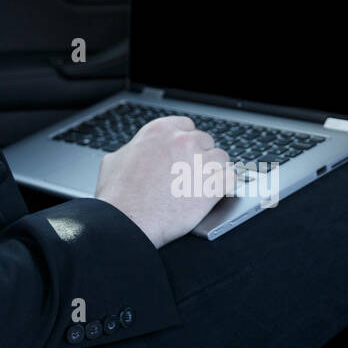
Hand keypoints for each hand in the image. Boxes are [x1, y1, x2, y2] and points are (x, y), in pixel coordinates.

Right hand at [94, 116, 227, 248]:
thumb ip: (134, 150)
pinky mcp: (214, 185)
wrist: (128, 220)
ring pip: (221, 158)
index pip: (186, 126)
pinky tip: (216, 193)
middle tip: (192, 173)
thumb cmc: (118, 195)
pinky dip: (225, 186)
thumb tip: (137, 153)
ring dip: (214, 170)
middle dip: (200, 156)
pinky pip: (231, 178)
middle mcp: (183, 141)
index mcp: (160, 131)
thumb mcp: (115, 160)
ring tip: (204, 184)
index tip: (185, 153)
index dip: (186, 142)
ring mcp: (201, 161)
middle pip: (205, 141)